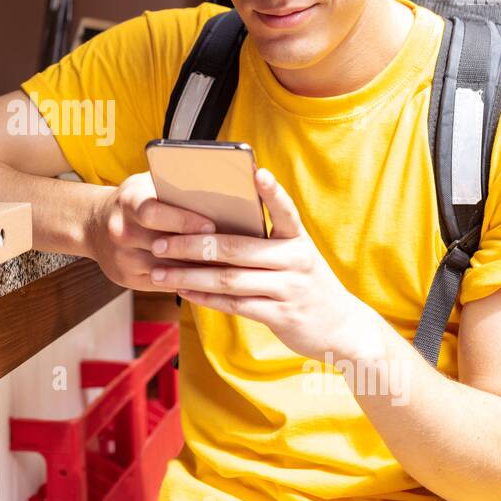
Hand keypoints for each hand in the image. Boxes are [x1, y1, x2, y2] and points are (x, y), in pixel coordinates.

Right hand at [86, 171, 217, 291]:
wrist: (93, 224)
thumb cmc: (132, 200)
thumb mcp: (146, 183)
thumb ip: (172, 184)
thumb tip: (213, 181)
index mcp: (127, 202)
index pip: (153, 213)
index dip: (183, 220)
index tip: (210, 225)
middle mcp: (120, 231)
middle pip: (163, 245)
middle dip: (197, 248)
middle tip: (226, 250)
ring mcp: (121, 258)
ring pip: (166, 269)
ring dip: (196, 269)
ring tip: (224, 265)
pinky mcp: (126, 279)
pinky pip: (162, 283)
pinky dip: (185, 281)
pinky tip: (205, 276)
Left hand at [145, 166, 381, 363]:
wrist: (340, 328)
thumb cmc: (305, 283)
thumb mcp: (295, 256)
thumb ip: (265, 241)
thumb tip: (212, 225)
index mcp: (298, 239)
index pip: (285, 210)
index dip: (272, 192)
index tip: (257, 172)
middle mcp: (296, 260)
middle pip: (235, 248)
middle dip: (192, 245)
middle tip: (160, 243)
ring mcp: (289, 289)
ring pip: (229, 279)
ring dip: (189, 276)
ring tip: (159, 272)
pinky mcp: (280, 316)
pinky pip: (235, 305)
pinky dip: (205, 298)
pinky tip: (184, 291)